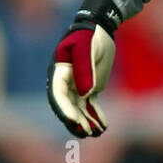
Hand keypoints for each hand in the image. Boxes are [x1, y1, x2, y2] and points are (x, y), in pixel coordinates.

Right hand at [46, 0, 121, 137]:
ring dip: (86, 122)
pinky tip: (104, 126)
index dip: (64, 109)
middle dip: (75, 121)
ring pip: (78, 110)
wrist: (98, 29)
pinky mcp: (88, 89)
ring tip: (98, 133)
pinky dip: (96, 116)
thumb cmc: (89, 36)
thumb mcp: (86, 48)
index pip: (58, 94)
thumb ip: (84, 69)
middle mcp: (64, 82)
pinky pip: (89, 106)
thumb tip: (86, 93)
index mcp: (59, 72)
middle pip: (67, 106)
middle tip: (86, 132)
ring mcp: (76, 87)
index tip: (73, 120)